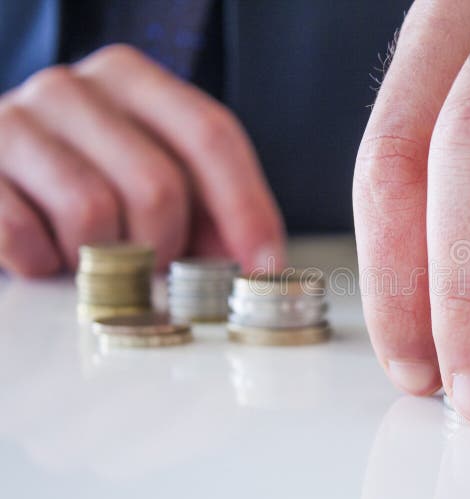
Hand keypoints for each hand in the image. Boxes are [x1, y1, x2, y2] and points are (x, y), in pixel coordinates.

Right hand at [0, 44, 284, 274]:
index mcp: (133, 79)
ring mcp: (16, 120)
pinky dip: (43, 263)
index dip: (246, 208)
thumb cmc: (89, 183)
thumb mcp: (155, 182)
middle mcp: (73, 87)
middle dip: (166, 245)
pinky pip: (25, 236)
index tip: (264, 268)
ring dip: (103, 261)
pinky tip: (44, 252)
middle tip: (151, 262)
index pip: (212, 135)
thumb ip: (209, 211)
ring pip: (93, 213)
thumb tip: (262, 268)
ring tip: (91, 252)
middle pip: (158, 185)